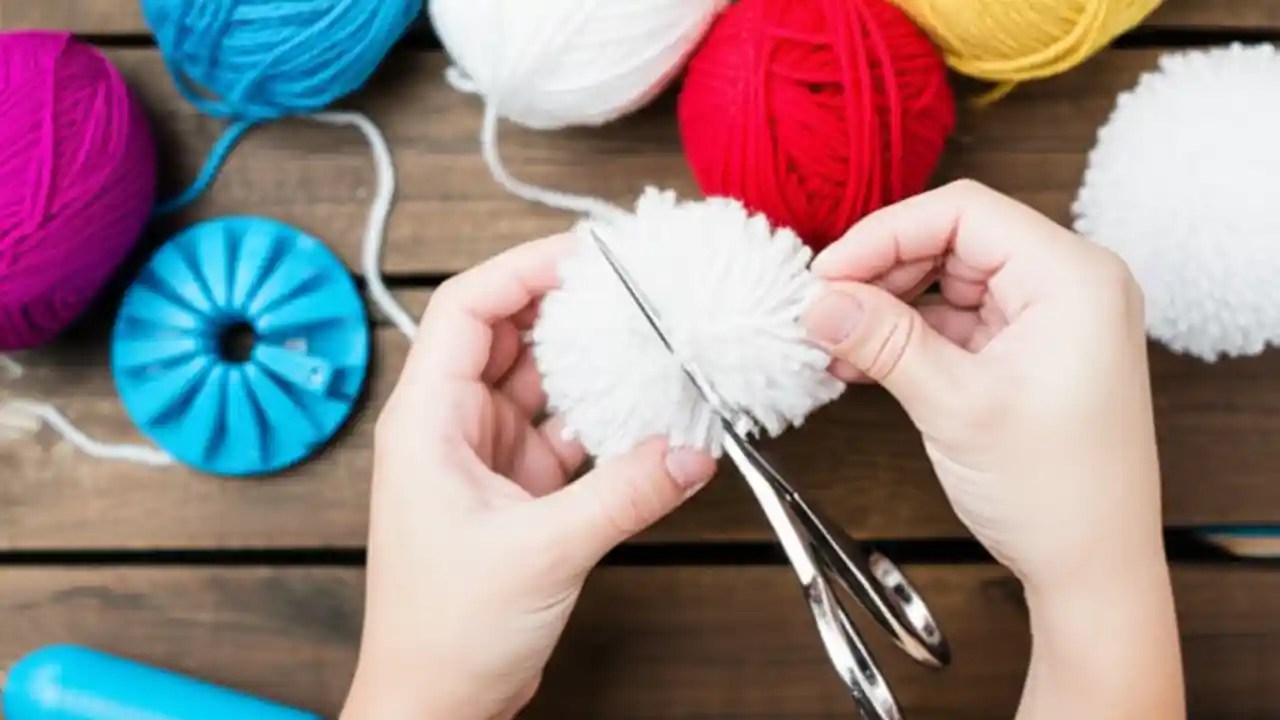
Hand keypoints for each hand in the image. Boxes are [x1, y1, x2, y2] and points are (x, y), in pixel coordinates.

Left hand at [342, 234, 715, 719]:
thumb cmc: (443, 632)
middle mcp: (452, 427)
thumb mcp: (542, 552)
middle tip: (634, 285)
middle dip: (569, 307)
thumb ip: (625, 494)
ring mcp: (486, 458)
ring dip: (593, 365)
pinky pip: (566, 434)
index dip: (525, 268)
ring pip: (542, 384)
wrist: (435, 703)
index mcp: (427, 421)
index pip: (468, 308)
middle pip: (509, 335)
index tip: (588, 254)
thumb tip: (692, 450)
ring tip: (651, 338)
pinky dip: (605, 422)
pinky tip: (647, 413)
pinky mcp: (518, 492)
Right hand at [802, 181, 1183, 718]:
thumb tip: (819, 302)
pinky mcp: (1030, 348)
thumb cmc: (1058, 494)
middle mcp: (1070, 285)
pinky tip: (864, 361)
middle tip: (824, 310)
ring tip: (837, 344)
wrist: (1092, 568)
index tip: (829, 274)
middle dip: (882, 273)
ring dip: (889, 307)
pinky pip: (957, 319)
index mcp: (1074, 279)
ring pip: (949, 279)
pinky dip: (910, 335)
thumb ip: (884, 342)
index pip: (964, 213)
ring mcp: (1051, 317)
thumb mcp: (956, 406)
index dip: (885, 234)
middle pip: (954, 241)